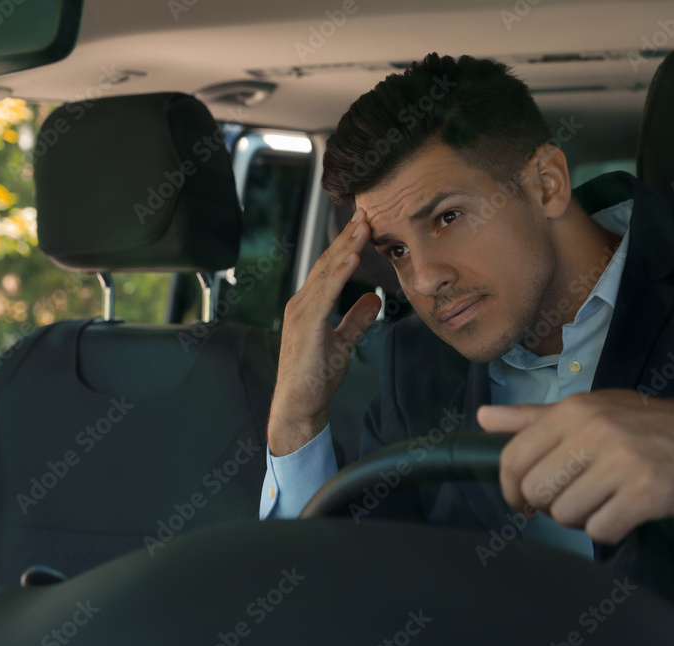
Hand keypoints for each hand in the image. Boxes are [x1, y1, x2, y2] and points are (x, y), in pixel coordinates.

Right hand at [267, 208, 380, 455]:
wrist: (300, 405)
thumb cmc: (317, 377)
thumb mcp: (343, 343)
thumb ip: (356, 320)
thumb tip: (373, 301)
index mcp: (310, 305)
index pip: (331, 268)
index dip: (348, 244)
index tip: (364, 223)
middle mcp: (302, 303)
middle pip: (328, 263)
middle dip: (347, 236)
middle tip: (365, 211)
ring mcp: (301, 313)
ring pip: (326, 273)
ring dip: (345, 248)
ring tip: (362, 226)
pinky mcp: (306, 327)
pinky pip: (324, 295)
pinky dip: (339, 275)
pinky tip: (351, 259)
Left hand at [477, 390, 673, 542]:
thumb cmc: (647, 426)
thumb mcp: (591, 409)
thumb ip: (533, 418)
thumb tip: (483, 419)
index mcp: (573, 410)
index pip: (513, 458)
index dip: (511, 488)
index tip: (524, 500)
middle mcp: (594, 431)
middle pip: (535, 491)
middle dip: (547, 506)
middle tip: (572, 500)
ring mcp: (621, 461)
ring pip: (565, 515)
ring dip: (580, 519)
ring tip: (604, 502)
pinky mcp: (647, 492)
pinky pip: (600, 530)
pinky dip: (609, 530)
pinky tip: (624, 513)